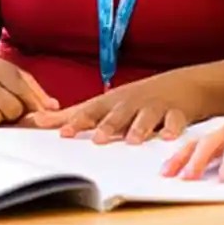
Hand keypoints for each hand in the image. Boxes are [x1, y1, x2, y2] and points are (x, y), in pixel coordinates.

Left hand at [24, 77, 195, 143]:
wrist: (185, 84)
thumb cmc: (138, 97)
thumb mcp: (107, 102)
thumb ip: (73, 114)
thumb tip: (38, 121)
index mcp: (112, 102)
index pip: (92, 111)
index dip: (78, 122)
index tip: (64, 135)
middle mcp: (132, 102)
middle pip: (118, 114)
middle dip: (108, 125)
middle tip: (98, 140)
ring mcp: (156, 106)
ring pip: (146, 116)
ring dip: (139, 127)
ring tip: (133, 140)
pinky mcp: (179, 112)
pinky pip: (176, 120)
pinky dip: (173, 128)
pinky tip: (169, 137)